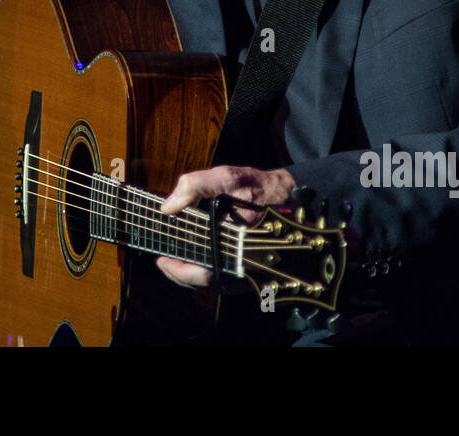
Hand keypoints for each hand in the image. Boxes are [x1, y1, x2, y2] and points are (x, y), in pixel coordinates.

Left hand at [155, 165, 296, 287]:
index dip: (177, 270)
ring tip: (176, 258)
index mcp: (237, 253)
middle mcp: (244, 269)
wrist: (297, 197)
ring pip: (215, 281)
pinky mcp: (253, 269)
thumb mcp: (230, 178)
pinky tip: (199, 255)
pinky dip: (209, 267)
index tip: (161, 260)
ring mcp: (249, 272)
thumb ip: (197, 185)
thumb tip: (167, 206)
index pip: (201, 274)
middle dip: (181, 272)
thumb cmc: (263, 189)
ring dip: (194, 272)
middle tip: (164, 260)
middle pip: (204, 281)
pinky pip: (226, 275)